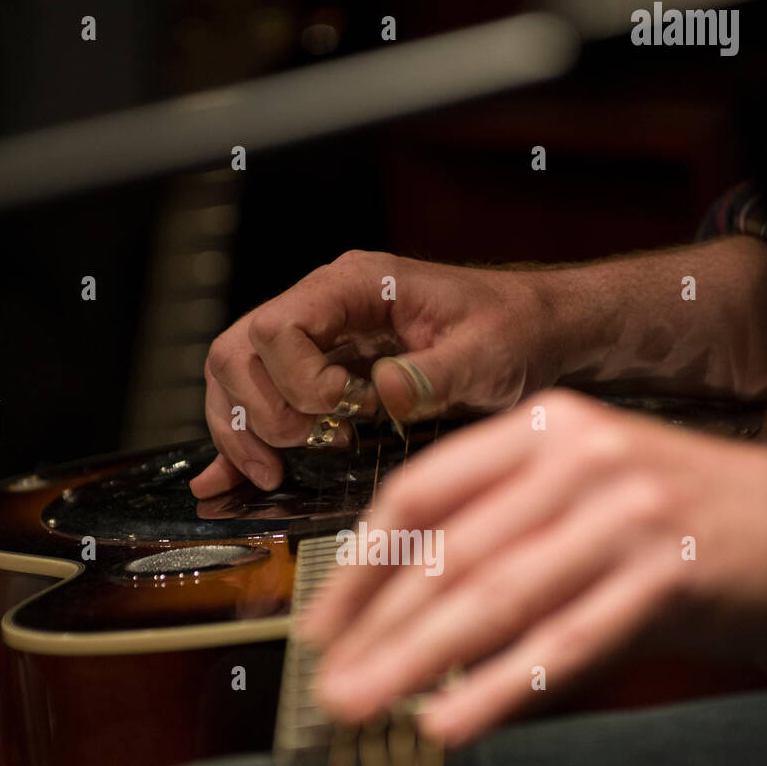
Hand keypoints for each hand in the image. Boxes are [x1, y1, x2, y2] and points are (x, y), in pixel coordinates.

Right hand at [191, 250, 554, 494]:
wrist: (534, 329)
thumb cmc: (514, 329)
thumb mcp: (489, 352)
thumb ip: (435, 373)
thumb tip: (378, 393)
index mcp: (358, 285)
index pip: (279, 326)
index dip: (299, 380)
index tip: (346, 410)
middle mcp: (325, 306)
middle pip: (240, 351)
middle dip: (261, 412)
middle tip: (306, 448)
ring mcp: (317, 338)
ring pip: (236, 375)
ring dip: (245, 429)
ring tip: (278, 472)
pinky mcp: (320, 371)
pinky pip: (259, 397)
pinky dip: (242, 438)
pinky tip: (232, 479)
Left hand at [303, 390, 766, 744]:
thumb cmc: (681, 514)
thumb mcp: (583, 493)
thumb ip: (502, 534)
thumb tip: (405, 614)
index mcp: (543, 430)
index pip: (421, 493)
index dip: (360, 564)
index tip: (323, 624)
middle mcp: (578, 460)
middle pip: (448, 553)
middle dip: (377, 630)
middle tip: (329, 688)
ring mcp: (624, 514)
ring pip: (495, 599)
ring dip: (416, 662)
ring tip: (363, 707)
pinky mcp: (665, 576)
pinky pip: (563, 643)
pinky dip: (500, 688)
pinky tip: (451, 722)